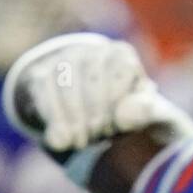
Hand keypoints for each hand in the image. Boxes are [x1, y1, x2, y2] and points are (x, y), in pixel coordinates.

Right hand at [3, 33, 190, 152]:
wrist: (96, 121)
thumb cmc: (131, 116)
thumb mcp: (151, 116)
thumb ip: (148, 112)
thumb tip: (123, 117)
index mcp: (122, 55)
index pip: (121, 70)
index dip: (119, 102)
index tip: (120, 126)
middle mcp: (91, 50)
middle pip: (91, 79)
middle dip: (96, 114)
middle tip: (100, 135)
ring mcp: (63, 59)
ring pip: (65, 85)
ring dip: (74, 119)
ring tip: (82, 142)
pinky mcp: (41, 74)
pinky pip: (43, 92)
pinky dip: (54, 119)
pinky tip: (62, 141)